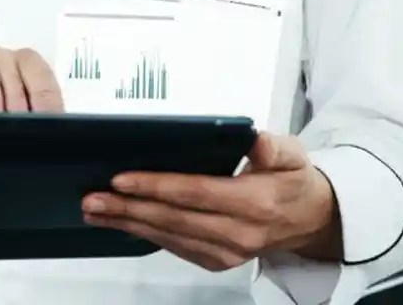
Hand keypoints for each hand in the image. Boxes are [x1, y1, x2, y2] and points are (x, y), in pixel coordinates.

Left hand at [81, 132, 342, 270]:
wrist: (311, 220)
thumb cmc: (293, 179)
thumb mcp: (293, 154)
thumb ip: (273, 147)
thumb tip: (254, 139)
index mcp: (256, 202)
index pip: (196, 193)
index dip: (156, 187)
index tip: (120, 179)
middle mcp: (240, 233)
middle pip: (173, 219)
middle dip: (128, 208)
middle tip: (91, 197)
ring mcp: (228, 252)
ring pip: (168, 236)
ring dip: (127, 223)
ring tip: (94, 210)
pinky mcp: (218, 261)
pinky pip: (175, 247)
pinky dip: (144, 234)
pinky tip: (120, 222)